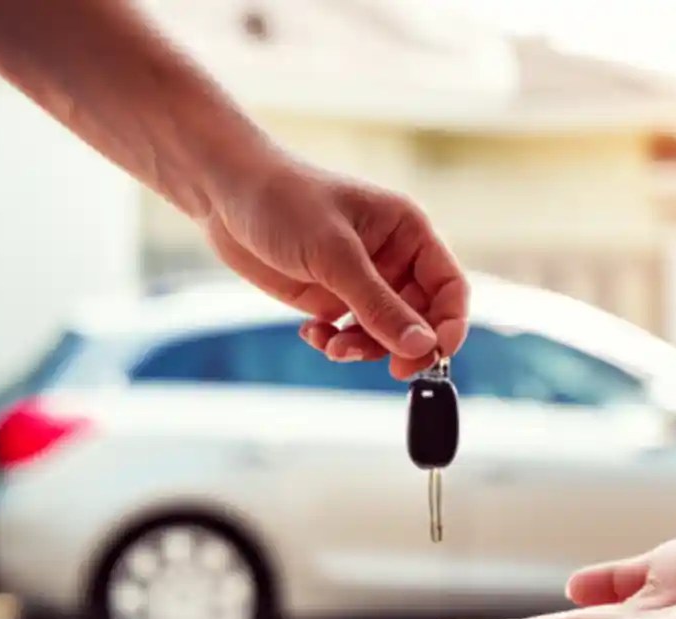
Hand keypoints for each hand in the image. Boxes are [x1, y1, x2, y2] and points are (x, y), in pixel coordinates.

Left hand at [205, 157, 468, 378]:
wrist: (224, 192)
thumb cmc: (284, 201)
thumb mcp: (335, 255)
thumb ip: (379, 305)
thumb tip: (423, 346)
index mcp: (408, 231)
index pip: (450, 286)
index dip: (450, 323)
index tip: (436, 355)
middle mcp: (392, 257)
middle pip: (421, 317)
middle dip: (404, 344)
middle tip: (391, 369)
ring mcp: (361, 279)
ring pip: (385, 332)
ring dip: (365, 348)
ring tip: (332, 346)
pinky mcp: (331, 296)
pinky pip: (351, 333)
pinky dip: (336, 342)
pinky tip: (312, 333)